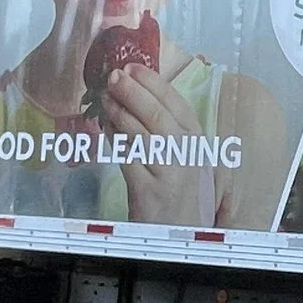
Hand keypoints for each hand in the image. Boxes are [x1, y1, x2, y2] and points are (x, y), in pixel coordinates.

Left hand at [101, 63, 215, 226]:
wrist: (182, 235)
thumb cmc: (180, 193)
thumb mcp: (185, 158)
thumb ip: (169, 131)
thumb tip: (138, 96)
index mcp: (198, 142)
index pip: (178, 104)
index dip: (154, 83)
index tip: (133, 67)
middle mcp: (187, 155)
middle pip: (158, 115)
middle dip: (133, 91)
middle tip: (113, 75)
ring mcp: (169, 174)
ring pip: (141, 134)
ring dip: (119, 112)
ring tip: (104, 98)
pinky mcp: (148, 191)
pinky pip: (127, 158)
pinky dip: (115, 139)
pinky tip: (106, 128)